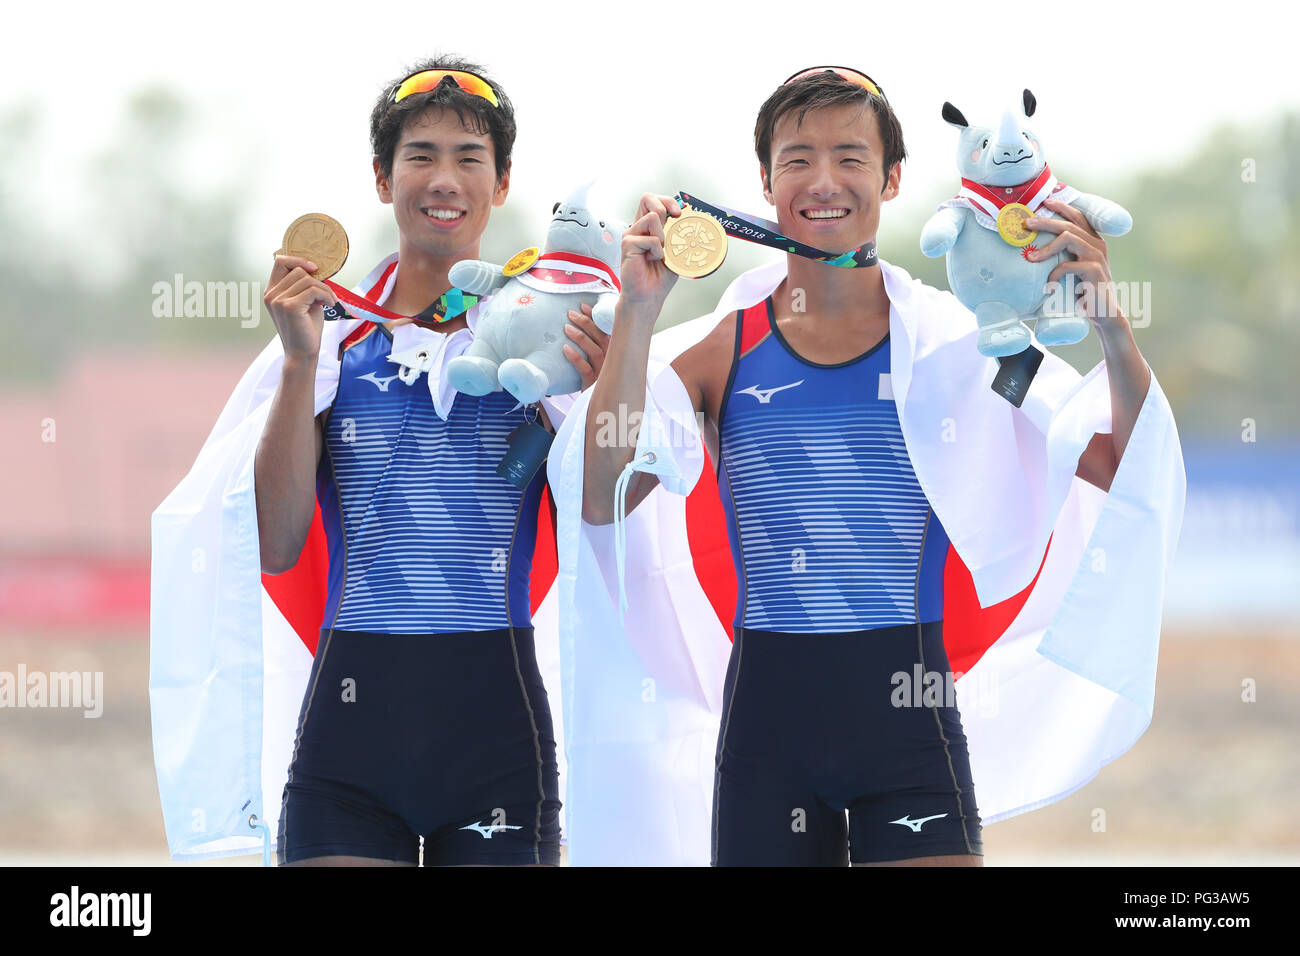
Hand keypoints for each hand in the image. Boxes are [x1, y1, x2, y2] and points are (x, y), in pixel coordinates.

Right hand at [263, 254, 338, 359]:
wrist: (303, 353)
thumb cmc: (306, 328)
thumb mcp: (304, 301)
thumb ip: (304, 285)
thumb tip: (315, 267)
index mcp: (272, 291)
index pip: (280, 261)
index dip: (298, 260)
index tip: (314, 269)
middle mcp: (271, 294)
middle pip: (298, 270)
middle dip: (318, 281)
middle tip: (328, 295)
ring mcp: (278, 300)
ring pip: (307, 280)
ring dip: (324, 289)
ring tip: (330, 302)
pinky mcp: (289, 306)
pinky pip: (313, 290)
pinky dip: (326, 296)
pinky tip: (330, 305)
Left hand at [563, 302, 609, 389]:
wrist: (603, 405)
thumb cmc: (599, 380)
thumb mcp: (602, 363)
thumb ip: (597, 346)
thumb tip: (581, 326)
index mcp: (615, 353)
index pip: (607, 330)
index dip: (596, 317)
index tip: (584, 306)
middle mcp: (612, 361)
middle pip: (601, 338)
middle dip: (586, 322)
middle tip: (571, 313)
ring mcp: (603, 372)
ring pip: (594, 351)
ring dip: (580, 337)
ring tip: (567, 327)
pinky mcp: (593, 383)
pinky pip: (584, 369)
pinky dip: (575, 357)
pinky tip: (565, 349)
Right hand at [620, 192, 681, 311]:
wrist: (648, 296)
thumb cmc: (659, 277)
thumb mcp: (674, 251)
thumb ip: (677, 234)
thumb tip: (690, 218)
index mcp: (648, 227)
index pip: (653, 201)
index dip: (668, 201)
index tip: (679, 213)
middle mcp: (638, 228)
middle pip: (647, 198)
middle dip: (664, 206)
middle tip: (673, 222)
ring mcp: (631, 235)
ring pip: (652, 217)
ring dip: (663, 236)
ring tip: (660, 253)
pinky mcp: (628, 244)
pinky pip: (649, 238)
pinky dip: (657, 251)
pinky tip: (652, 260)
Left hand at [1025, 199, 1124, 328]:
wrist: (1104, 313)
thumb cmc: (1085, 291)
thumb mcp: (1074, 269)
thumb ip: (1064, 256)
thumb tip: (1034, 250)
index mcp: (1093, 241)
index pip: (1078, 217)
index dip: (1063, 207)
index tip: (1045, 202)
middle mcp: (1097, 245)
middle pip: (1069, 225)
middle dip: (1046, 222)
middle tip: (1026, 223)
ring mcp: (1097, 257)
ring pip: (1069, 238)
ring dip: (1046, 247)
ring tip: (1031, 257)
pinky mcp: (1094, 272)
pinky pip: (1068, 266)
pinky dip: (1054, 274)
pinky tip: (1048, 285)